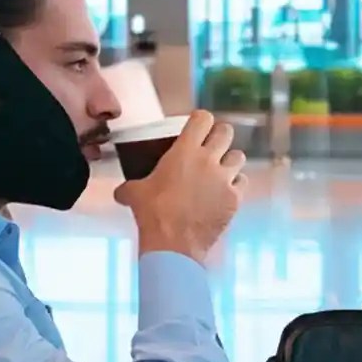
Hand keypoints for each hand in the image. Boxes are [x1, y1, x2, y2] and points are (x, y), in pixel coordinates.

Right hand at [114, 110, 247, 263]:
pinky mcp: (235, 198)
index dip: (201, 120)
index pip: (203, 118)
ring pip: (239, 156)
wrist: (173, 243)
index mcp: (185, 151)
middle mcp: (209, 159)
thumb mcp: (135, 194)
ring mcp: (225, 179)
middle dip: (220, 136)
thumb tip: (119, 193)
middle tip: (212, 146)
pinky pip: (242, 182)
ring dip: (230, 160)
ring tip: (221, 169)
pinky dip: (236, 185)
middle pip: (226, 132)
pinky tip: (226, 192)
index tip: (197, 127)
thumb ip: (129, 187)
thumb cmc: (152, 213)